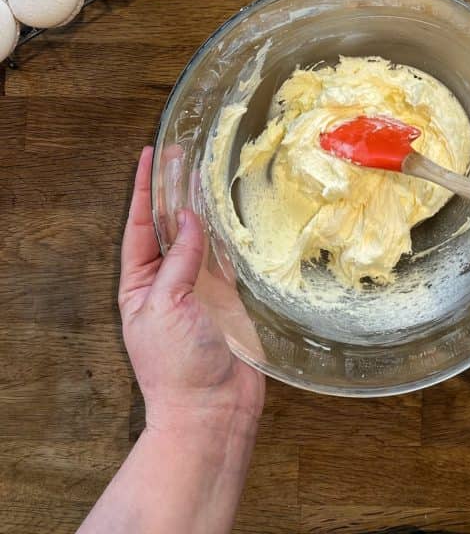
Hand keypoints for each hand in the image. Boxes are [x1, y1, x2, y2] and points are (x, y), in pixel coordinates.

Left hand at [119, 147, 264, 440]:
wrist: (212, 412)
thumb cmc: (176, 366)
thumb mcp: (165, 307)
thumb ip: (179, 261)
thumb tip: (190, 219)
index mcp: (140, 284)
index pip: (141, 226)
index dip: (145, 190)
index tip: (149, 156)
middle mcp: (167, 282)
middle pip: (171, 226)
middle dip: (175, 191)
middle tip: (184, 154)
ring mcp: (199, 289)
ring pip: (200, 237)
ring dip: (203, 207)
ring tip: (209, 172)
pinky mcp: (228, 297)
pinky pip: (227, 256)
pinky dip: (229, 233)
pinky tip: (234, 211)